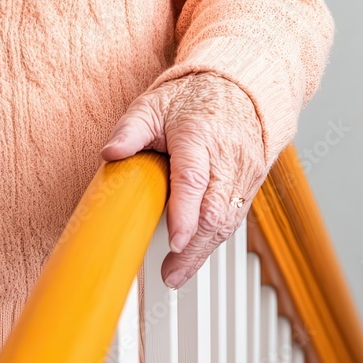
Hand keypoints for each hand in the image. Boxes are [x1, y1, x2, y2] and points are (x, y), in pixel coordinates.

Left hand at [101, 72, 266, 289]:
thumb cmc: (193, 99)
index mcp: (199, 136)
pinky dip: (215, 238)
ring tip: (178, 272)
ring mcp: (243, 172)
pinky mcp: (251, 184)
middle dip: (195, 249)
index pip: (194, 180)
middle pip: (216, 211)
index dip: (185, 214)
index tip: (175, 243)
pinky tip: (196, 252)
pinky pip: (235, 217)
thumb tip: (110, 153)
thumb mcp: (153, 104)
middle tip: (171, 274)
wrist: (240, 88)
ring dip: (205, 250)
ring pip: (229, 220)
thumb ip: (130, 130)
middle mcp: (226, 157)